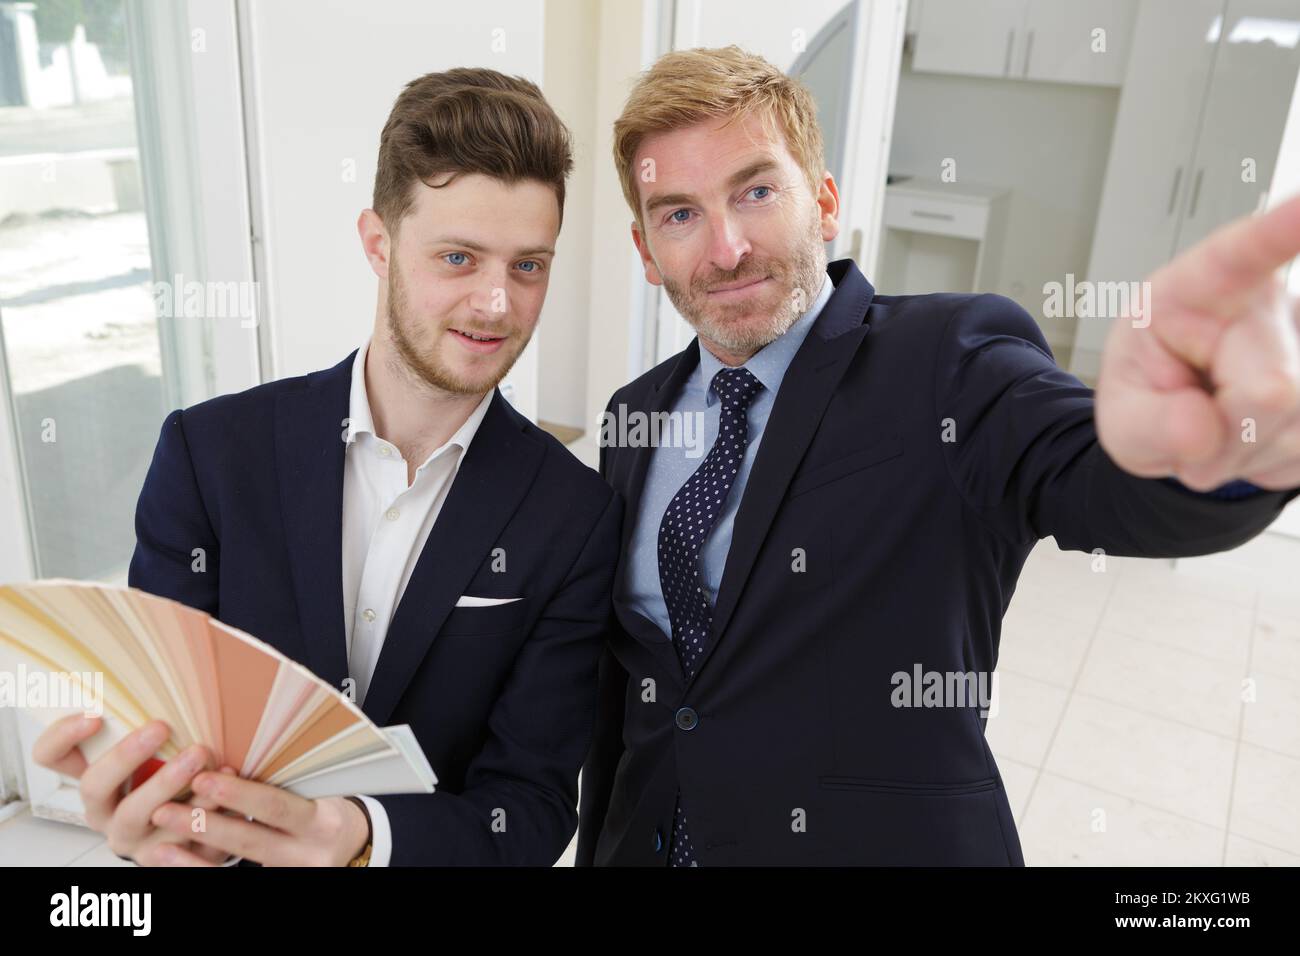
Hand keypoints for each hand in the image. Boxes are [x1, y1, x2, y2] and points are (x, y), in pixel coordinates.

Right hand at [31, 714, 235, 864]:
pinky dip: (210, 814)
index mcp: (94, 784)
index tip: (93, 715)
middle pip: (95, 787)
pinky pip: (187, 843)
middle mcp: (106, 814)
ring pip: (143, 816)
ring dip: (172, 784)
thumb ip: (147, 726)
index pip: (52, 758)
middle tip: (160, 727)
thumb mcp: (155, 753)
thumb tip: (155, 671)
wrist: (197, 832)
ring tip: (204, 756)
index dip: (62, 736)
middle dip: (126, 755)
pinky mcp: (170, 858)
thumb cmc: (174, 778)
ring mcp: (136, 840)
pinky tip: (227, 788)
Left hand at [149, 773, 369, 866]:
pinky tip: (172, 860)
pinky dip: (199, 869)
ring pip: (236, 868)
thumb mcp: (319, 791)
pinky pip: (231, 882)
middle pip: (252, 841)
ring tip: (160, 838)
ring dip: (192, 854)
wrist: (349, 846)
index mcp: (322, 822)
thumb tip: (231, 759)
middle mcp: (309, 855)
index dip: (239, 795)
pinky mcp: (275, 883)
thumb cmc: (326, 809)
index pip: (277, 807)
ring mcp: (292, 873)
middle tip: (166, 809)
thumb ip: (285, 782)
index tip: (203, 778)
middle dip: (206, 824)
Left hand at [1096, 193, 1299, 490]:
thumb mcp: (1123, 419)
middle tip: (1192, 435)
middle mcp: (1265, 303)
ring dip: (1248, 454)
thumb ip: (1150, 427)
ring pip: (1298, 428)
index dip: (1279, 229)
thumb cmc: (1151, 393)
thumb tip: (1201, 431)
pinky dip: (1271, 462)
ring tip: (1217, 428)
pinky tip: (1250, 437)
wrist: (1182, 417)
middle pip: (1272, 391)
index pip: (1242, 253)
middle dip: (1228, 439)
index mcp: (1198, 289)